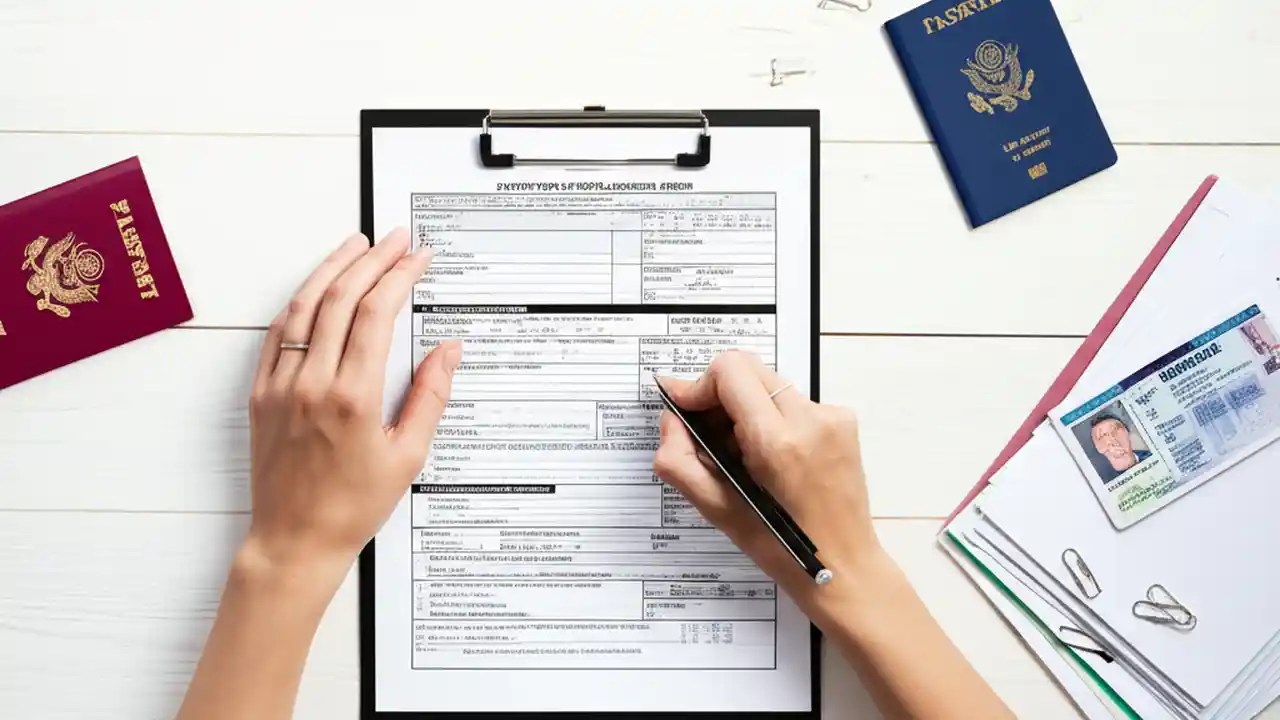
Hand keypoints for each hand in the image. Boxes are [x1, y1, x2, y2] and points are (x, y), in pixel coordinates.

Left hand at [246, 229, 460, 575]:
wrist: (294, 541)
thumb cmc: (351, 507)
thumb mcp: (408, 456)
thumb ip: (430, 396)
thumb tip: (449, 350)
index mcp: (353, 397)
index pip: (377, 313)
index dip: (400, 276)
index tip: (418, 258)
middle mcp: (312, 383)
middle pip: (342, 298)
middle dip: (372, 260)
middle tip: (396, 239)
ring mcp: (281, 386)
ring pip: (304, 307)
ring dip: (332, 268)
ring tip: (356, 245)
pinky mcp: (260, 394)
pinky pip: (276, 334)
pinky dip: (298, 302)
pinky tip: (314, 287)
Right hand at [653, 350, 881, 619]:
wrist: (843, 566)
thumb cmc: (783, 547)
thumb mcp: (716, 510)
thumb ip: (678, 460)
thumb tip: (671, 418)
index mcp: (776, 442)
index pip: (729, 370)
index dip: (699, 385)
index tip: (685, 408)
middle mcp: (810, 419)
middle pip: (749, 368)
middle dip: (719, 393)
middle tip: (708, 433)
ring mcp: (832, 417)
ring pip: (769, 383)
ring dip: (746, 407)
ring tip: (742, 453)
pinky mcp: (843, 421)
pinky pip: (793, 401)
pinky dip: (773, 418)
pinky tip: (772, 457)